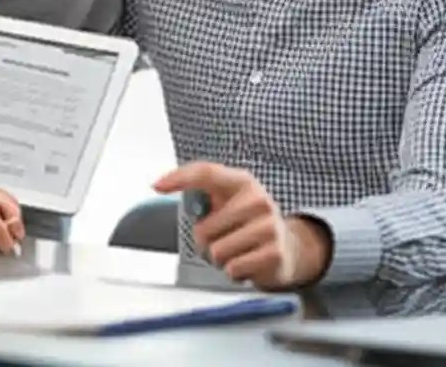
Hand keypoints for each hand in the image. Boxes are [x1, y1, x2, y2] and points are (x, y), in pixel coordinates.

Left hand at [154, 162, 330, 289]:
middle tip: (223, 240)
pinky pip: (233, 268)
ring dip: (220, 259)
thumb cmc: (246, 223)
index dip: (179, 177)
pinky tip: (248, 263)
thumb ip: (200, 192)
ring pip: (217, 252)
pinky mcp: (274, 252)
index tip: (157, 186)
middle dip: (206, 243)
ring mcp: (269, 226)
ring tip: (236, 252)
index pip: (206, 173)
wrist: (288, 248)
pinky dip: (235, 272)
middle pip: (204, 229)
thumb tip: (160, 184)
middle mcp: (258, 199)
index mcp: (242, 182)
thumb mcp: (228, 201)